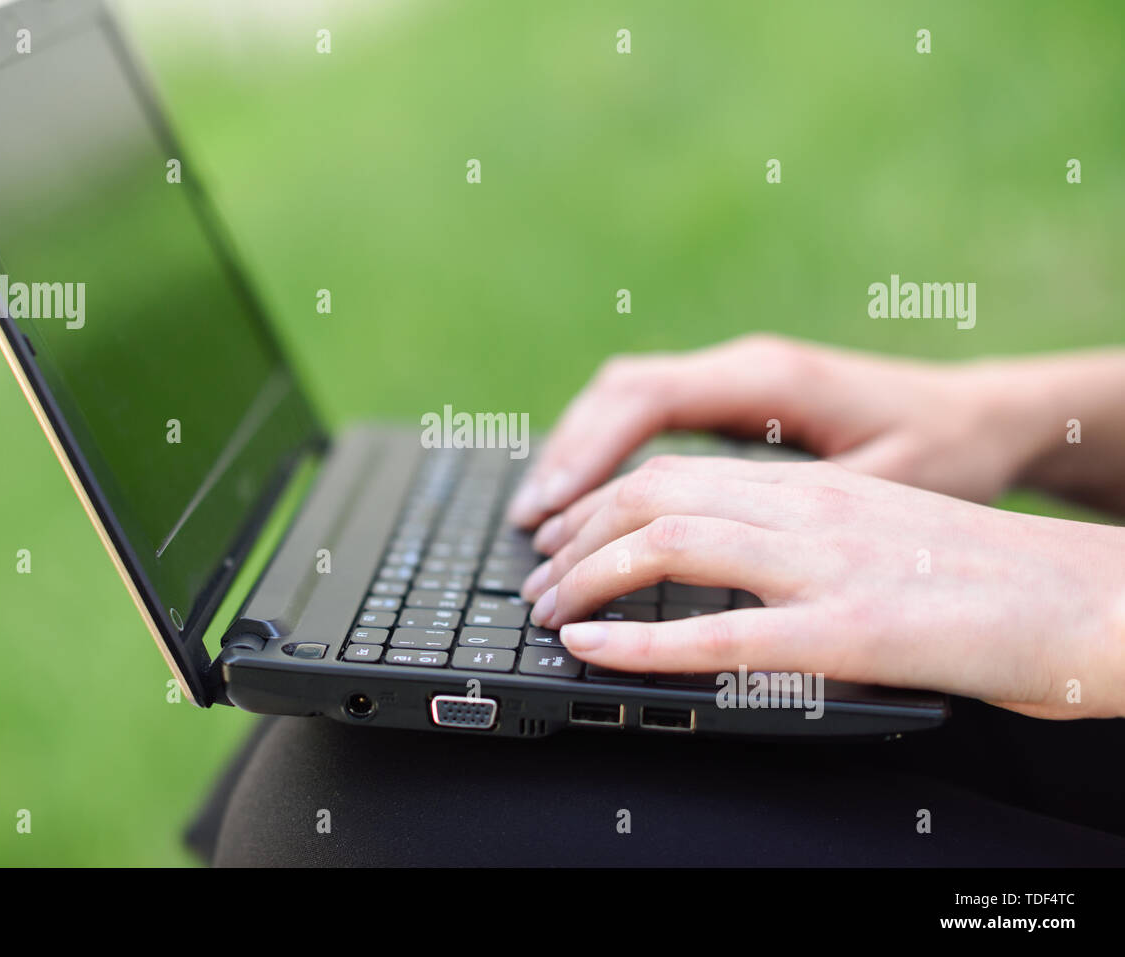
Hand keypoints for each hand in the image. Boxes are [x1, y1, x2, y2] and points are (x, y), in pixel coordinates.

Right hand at [506, 334, 1050, 528]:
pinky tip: (588, 499)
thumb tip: (722, 548)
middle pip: (618, 392)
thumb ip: (802, 508)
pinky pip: (648, 417)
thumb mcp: (886, 487)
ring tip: (539, 519)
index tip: (550, 506)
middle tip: (528, 524)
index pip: (646, 399)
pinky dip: (607, 454)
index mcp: (767, 379)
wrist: (983, 416)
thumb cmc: (946, 450)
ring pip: (624, 400)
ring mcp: (734, 381)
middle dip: (565, 454)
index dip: (587, 451)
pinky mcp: (734, 403)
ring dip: (577, 453)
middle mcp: (741, 368)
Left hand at [521, 456, 1124, 719]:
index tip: (563, 538)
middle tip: (535, 578)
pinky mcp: (851, 630)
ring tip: (545, 609)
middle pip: (656, 495)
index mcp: (815, 486)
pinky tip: (589, 648)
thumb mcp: (879, 534)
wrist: (1093, 600)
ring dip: (588, 578)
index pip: (676, 471)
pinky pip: (721, 633)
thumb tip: (728, 575)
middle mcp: (811, 509)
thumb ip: (801, 538)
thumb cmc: (990, 578)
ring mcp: (829, 564)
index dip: (601, 502)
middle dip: (577, 535)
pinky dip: (638, 641)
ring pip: (672, 544)